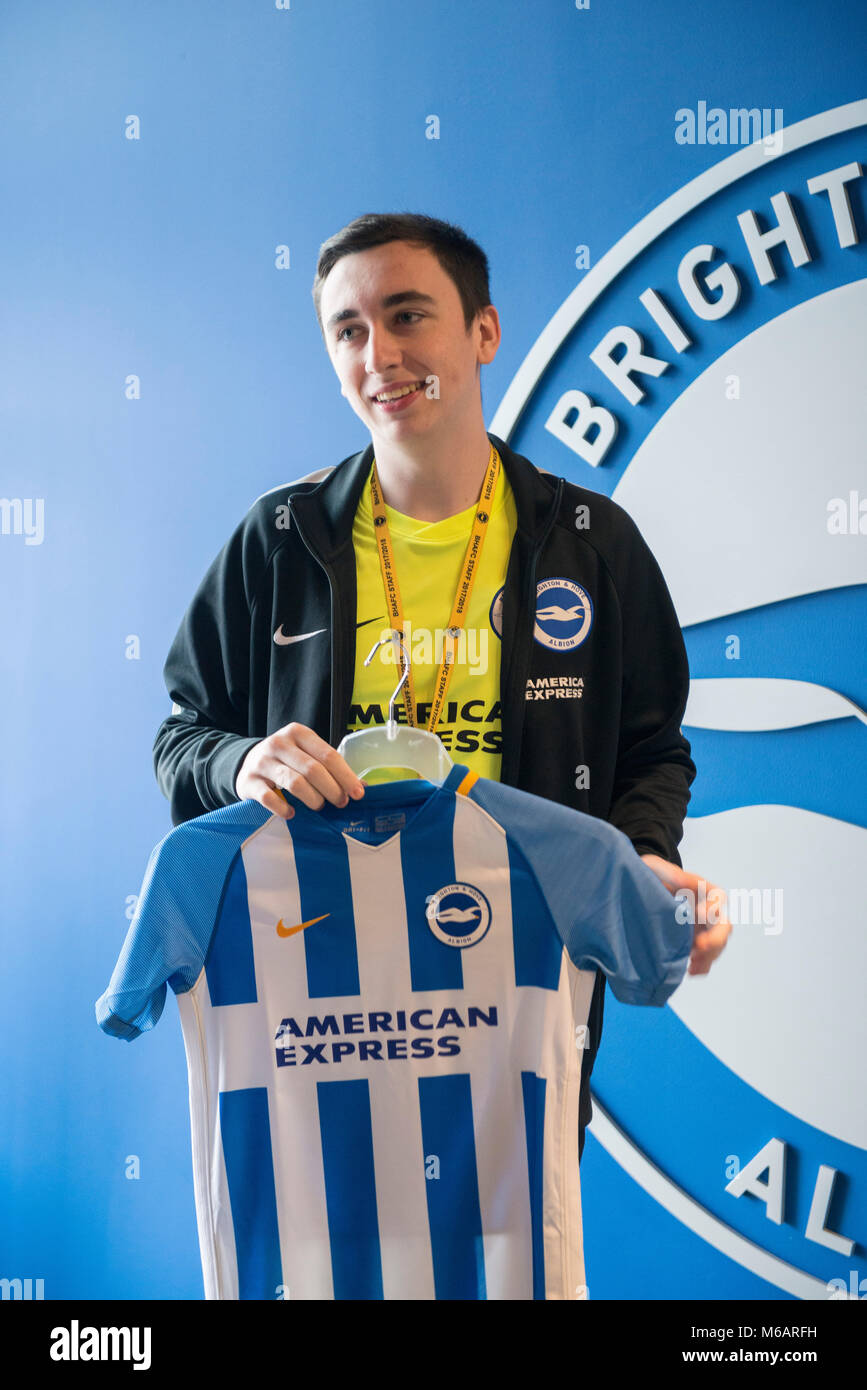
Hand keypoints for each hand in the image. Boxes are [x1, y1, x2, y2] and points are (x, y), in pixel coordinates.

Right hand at [235, 722, 364, 819]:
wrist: (246, 763)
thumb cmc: (286, 761)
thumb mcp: (305, 754)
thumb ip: (328, 766)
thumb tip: (360, 786)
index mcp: (298, 733)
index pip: (328, 755)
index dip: (346, 776)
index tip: (358, 793)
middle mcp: (279, 744)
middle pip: (313, 769)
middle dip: (332, 789)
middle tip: (341, 802)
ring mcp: (262, 762)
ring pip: (294, 783)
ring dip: (312, 799)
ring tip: (319, 806)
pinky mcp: (248, 781)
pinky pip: (269, 798)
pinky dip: (284, 809)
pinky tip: (292, 814)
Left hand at [639, 853, 731, 975]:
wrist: (635, 890)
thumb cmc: (648, 876)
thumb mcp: (653, 868)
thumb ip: (668, 871)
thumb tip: (682, 880)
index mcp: (698, 890)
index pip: (717, 897)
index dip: (714, 907)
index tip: (700, 913)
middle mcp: (703, 910)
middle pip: (723, 926)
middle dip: (715, 940)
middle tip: (699, 948)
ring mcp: (699, 928)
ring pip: (716, 945)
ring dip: (708, 957)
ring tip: (691, 966)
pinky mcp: (690, 943)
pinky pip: (704, 958)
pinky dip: (701, 967)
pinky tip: (689, 970)